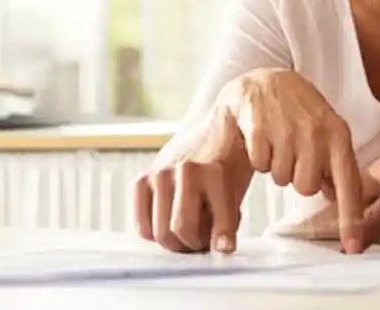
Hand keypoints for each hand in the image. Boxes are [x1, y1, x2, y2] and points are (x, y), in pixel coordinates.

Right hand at [135, 109, 251, 253]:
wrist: (211, 130)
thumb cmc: (228, 167)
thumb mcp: (237, 192)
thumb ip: (228, 222)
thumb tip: (221, 249)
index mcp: (214, 171)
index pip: (216, 222)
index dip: (222, 241)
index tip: (225, 249)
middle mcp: (184, 170)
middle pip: (181, 231)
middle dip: (195, 245)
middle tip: (205, 240)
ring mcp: (159, 174)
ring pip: (159, 233)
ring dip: (176, 243)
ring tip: (192, 231)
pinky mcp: (142, 180)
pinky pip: (143, 228)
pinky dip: (157, 234)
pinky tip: (172, 222)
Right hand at [221, 68, 365, 252]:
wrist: (265, 79)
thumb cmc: (298, 110)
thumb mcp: (325, 131)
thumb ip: (333, 165)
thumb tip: (337, 196)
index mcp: (338, 135)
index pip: (349, 184)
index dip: (350, 218)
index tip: (352, 246)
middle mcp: (317, 132)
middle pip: (306, 188)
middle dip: (297, 177)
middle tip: (293, 154)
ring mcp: (288, 129)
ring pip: (282, 179)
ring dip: (277, 166)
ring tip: (278, 143)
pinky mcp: (260, 126)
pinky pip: (260, 165)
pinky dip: (259, 156)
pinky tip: (262, 137)